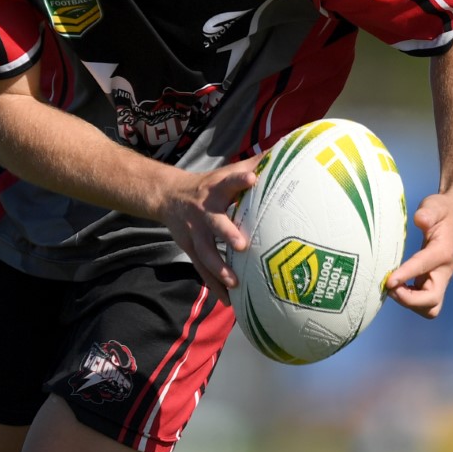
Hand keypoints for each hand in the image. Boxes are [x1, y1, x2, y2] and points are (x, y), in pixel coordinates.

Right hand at [156, 155, 260, 288]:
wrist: (168, 196)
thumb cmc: (209, 184)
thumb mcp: (226, 171)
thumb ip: (253, 164)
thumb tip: (284, 151)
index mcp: (217, 190)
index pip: (229, 181)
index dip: (240, 179)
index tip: (252, 178)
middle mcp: (205, 212)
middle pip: (215, 223)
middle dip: (227, 234)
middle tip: (241, 245)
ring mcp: (196, 233)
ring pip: (206, 252)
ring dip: (219, 268)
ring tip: (235, 282)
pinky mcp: (191, 249)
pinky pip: (202, 269)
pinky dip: (214, 285)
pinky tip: (228, 300)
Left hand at [385, 190, 452, 318]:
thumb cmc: (444, 211)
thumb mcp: (436, 205)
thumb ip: (428, 212)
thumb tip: (420, 220)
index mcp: (444, 252)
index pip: (423, 267)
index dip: (405, 275)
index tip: (388, 281)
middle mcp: (444, 271)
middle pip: (432, 300)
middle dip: (409, 300)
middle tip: (389, 286)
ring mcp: (440, 279)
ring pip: (430, 308)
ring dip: (410, 303)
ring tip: (392, 288)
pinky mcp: (434, 282)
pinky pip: (424, 302)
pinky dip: (410, 300)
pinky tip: (397, 286)